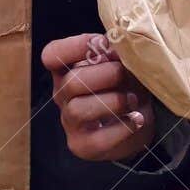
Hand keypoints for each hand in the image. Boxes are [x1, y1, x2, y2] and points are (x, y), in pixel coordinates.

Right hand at [39, 32, 155, 161]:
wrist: (135, 124)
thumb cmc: (124, 88)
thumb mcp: (121, 66)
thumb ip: (115, 56)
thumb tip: (115, 49)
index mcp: (66, 70)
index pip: (52, 55)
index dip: (75, 46)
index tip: (104, 44)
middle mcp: (62, 95)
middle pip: (71, 82)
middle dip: (105, 75)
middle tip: (124, 75)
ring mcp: (70, 122)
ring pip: (79, 110)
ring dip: (113, 102)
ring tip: (132, 100)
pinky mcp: (83, 145)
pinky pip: (99, 138)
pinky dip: (123, 127)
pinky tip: (136, 119)